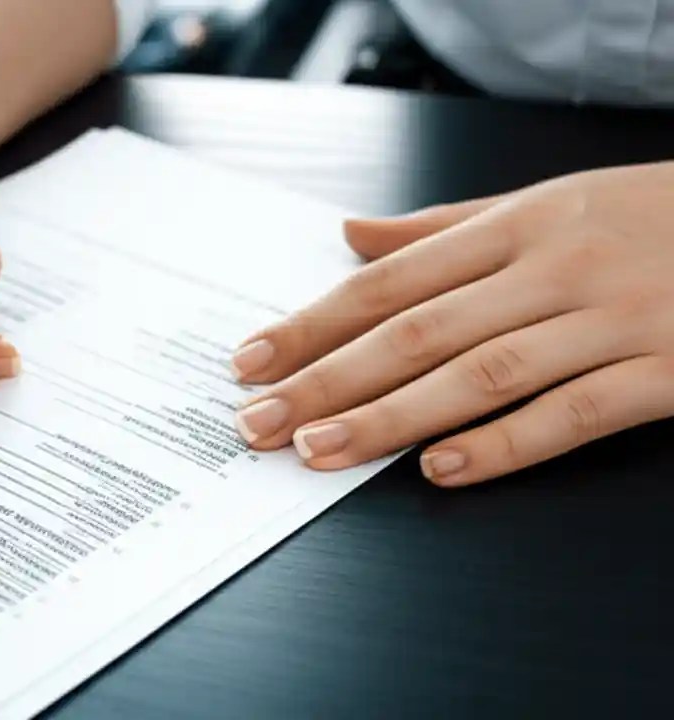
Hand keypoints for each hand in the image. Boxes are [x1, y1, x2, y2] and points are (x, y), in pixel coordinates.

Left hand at [231, 162, 673, 486]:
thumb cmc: (652, 215)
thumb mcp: (547, 204)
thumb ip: (444, 228)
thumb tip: (351, 235)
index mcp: (519, 225)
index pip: (390, 282)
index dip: (314, 324)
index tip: (251, 360)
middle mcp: (554, 268)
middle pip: (417, 330)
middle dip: (326, 379)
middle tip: (258, 420)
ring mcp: (611, 321)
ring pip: (481, 373)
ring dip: (390, 416)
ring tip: (321, 449)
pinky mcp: (666, 373)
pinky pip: (573, 413)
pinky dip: (504, 443)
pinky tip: (440, 468)